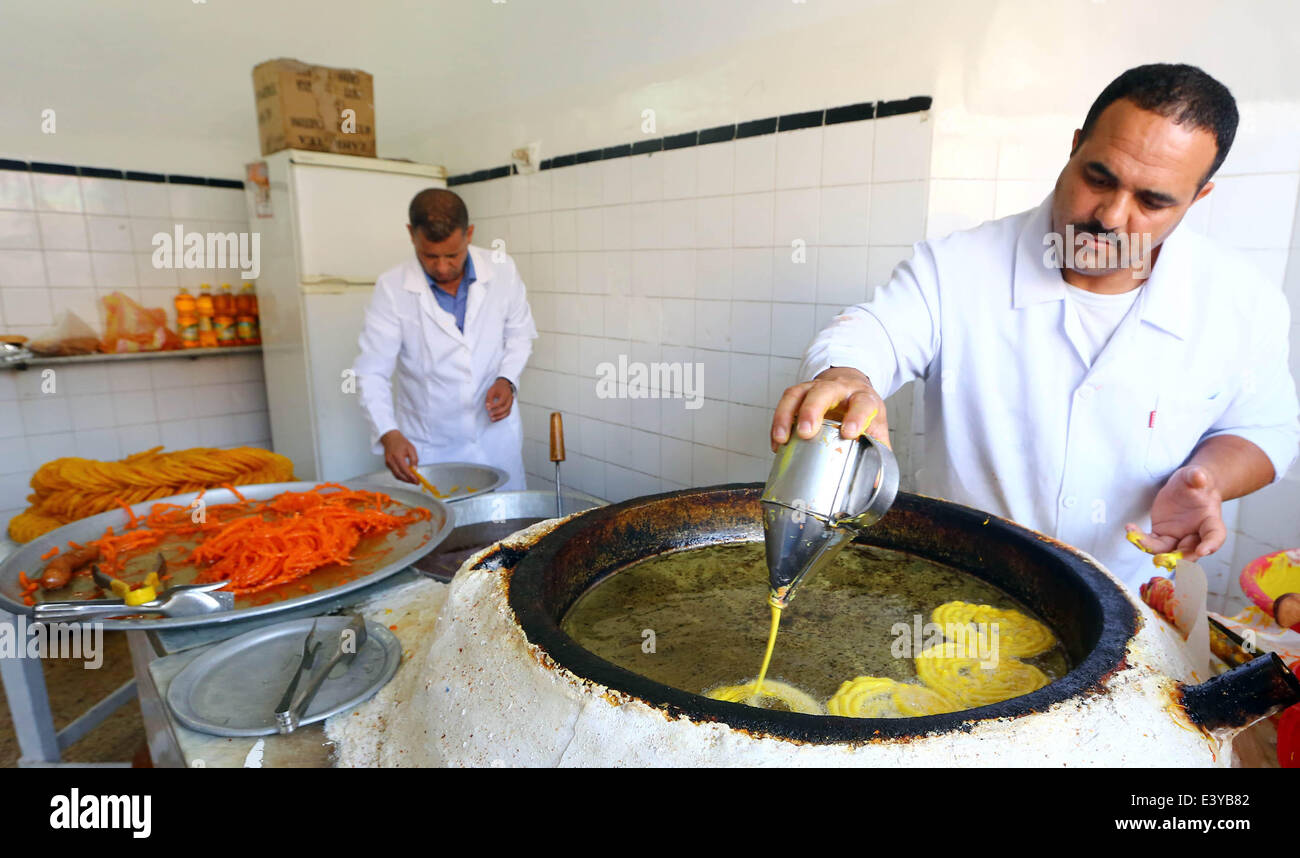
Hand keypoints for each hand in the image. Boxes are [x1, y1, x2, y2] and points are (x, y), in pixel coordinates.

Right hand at [380, 430, 418, 483]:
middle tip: (416, 482)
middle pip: (399, 475)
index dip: (411, 477)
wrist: (390, 438)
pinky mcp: (387, 464)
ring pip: (396, 475)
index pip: (404, 469)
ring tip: (412, 481)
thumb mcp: (411, 449)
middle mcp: (391, 461)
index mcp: (397, 456)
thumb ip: (414, 459)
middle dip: (408, 480)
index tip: (417, 480)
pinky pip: (394, 473)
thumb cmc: (401, 442)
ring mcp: (388, 463)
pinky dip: (401, 476)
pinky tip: (406, 476)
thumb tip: (415, 470)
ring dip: (405, 479)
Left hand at [486, 377, 513, 421]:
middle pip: (505, 408)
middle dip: (497, 413)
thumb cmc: (498, 388)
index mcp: (506, 394)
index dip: (494, 406)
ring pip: (507, 412)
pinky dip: (502, 417)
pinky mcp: (509, 407)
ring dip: (499, 417)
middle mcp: (510, 399)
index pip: (501, 402)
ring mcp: (511, 403)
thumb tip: (488, 407)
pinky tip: (496, 418)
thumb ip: (489, 399)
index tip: (488, 408)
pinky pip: (507, 413)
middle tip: (490, 415)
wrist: (504, 385)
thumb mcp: (491, 391)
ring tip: (492, 419)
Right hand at [770, 366, 889, 451]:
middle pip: (823, 392)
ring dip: (786, 415)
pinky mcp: (800, 392)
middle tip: (806, 432)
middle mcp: (839, 388)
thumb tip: (874, 482)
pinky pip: (786, 402)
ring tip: (781, 438)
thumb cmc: (863, 409)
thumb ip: (877, 451)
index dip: (856, 417)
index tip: (848, 433)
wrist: (851, 384)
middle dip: (811, 411)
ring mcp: (816, 387)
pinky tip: (777, 441)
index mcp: (862, 397)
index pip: (862, 403)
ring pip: (797, 393)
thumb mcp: (876, 426)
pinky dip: (779, 421)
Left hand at [1126, 465, 1226, 559]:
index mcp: (1210, 521)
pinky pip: (1152, 543)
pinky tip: (1130, 529)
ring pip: (1168, 551)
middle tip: (1164, 560)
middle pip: (1190, 551)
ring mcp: (1178, 537)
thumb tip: (1199, 477)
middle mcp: (1196, 534)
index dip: (1211, 545)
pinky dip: (1141, 540)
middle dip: (1179, 559)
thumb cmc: (1195, 483)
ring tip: (1137, 539)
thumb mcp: (1195, 476)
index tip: (1203, 551)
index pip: (1215, 536)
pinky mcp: (1163, 535)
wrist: (1186, 487)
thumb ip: (1197, 476)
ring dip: (1154, 551)